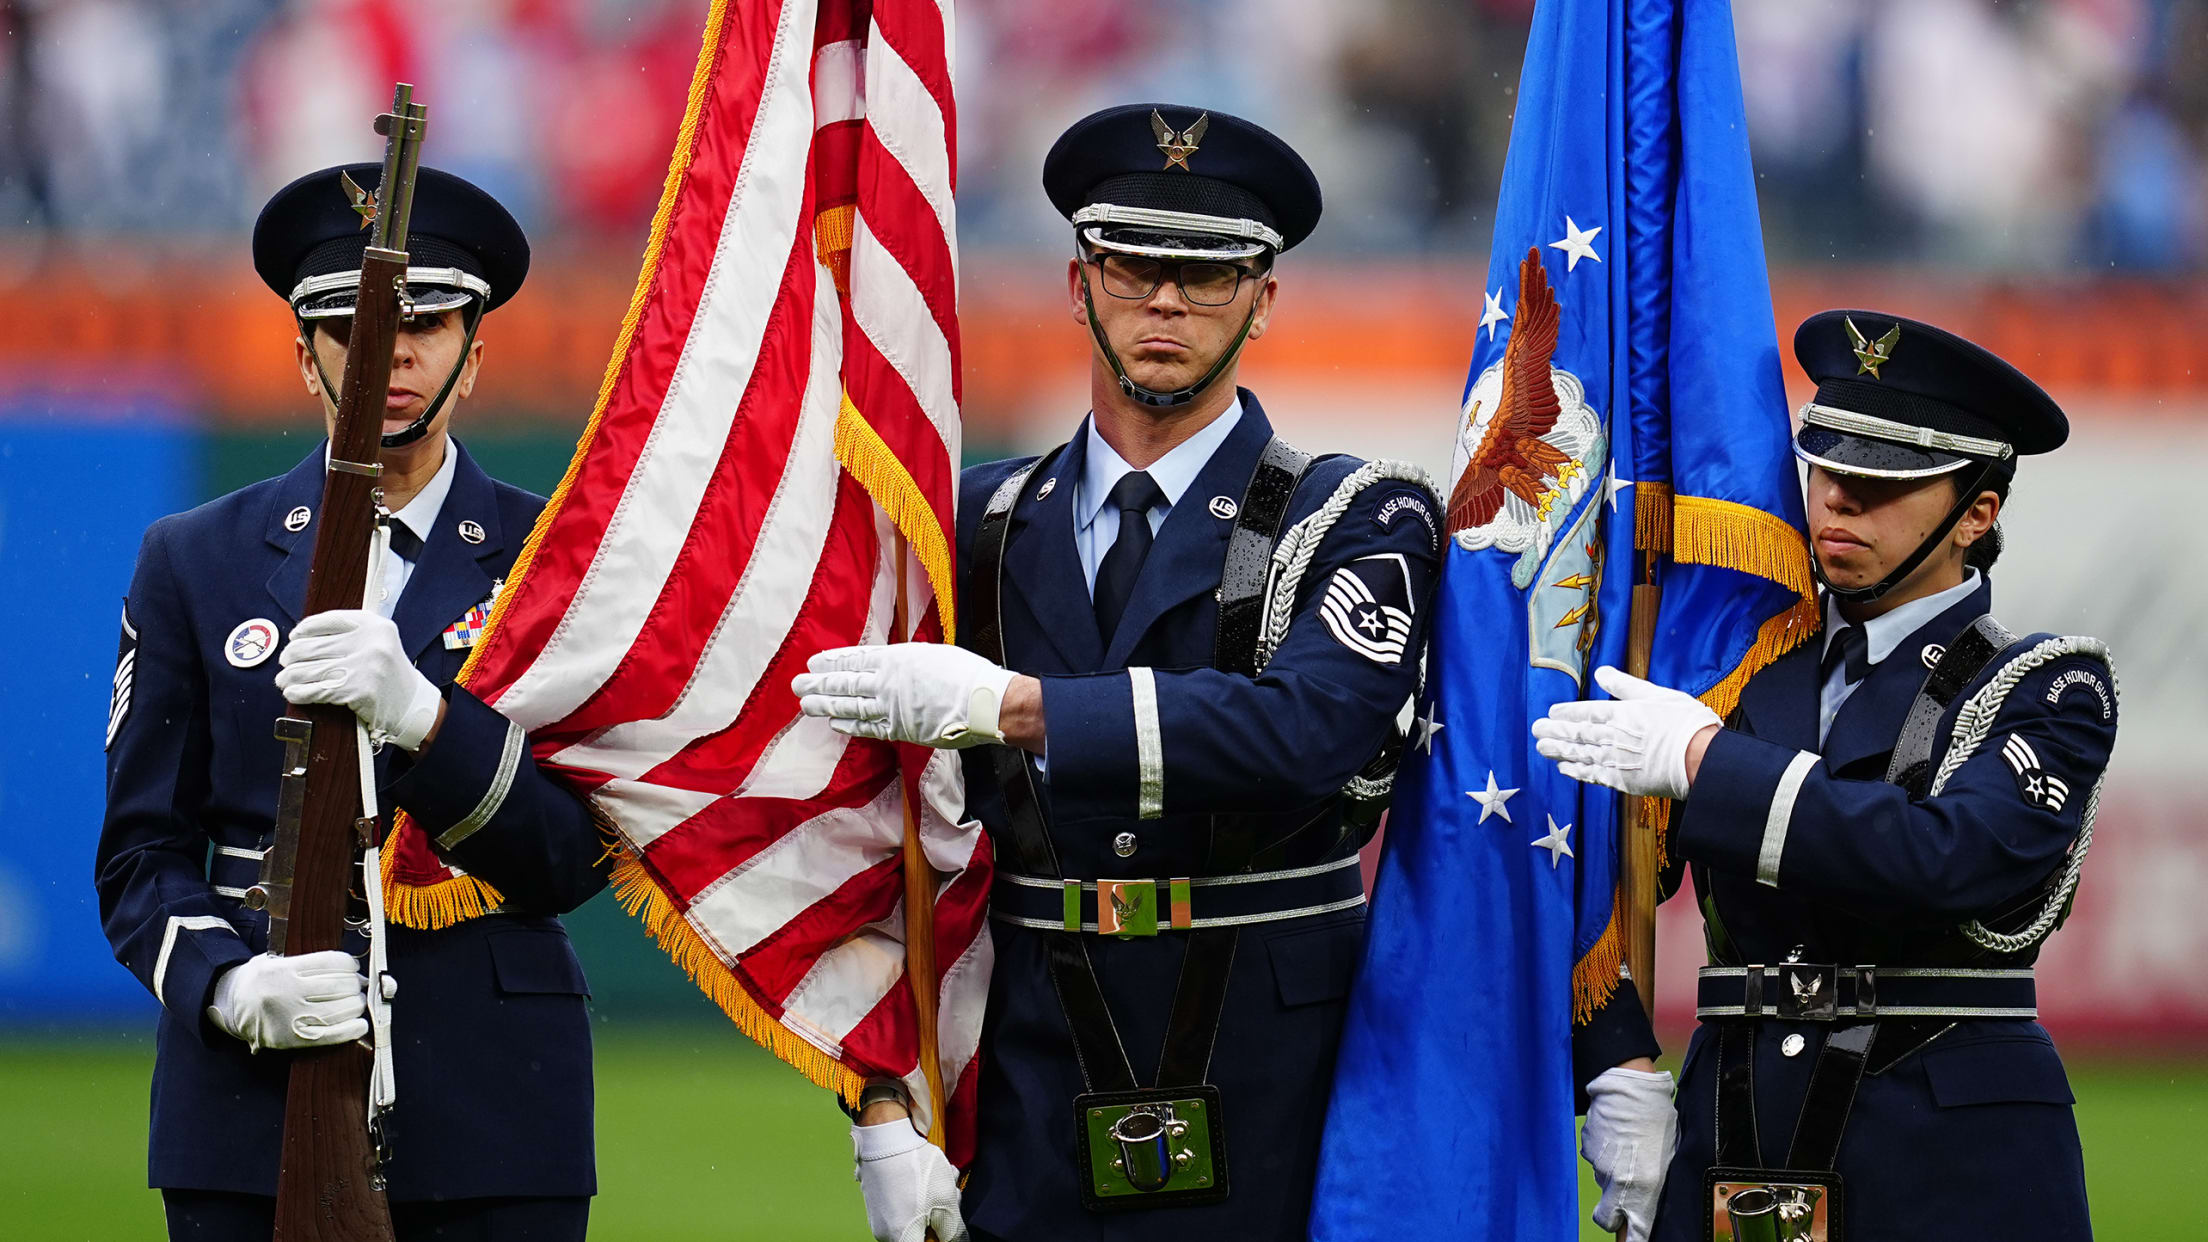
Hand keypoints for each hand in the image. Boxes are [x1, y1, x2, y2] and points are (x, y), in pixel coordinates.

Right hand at [207, 951, 368, 1051]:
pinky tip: (359, 1023)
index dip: (349, 964)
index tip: (353, 967)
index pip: (330, 962)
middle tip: (357, 987)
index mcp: (282, 970)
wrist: (233, 1007)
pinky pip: (332, 1035)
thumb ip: (311, 963)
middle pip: (339, 986)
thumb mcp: (277, 961)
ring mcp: (290, 1018)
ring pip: (340, 1009)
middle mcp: (286, 993)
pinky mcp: (293, 1039)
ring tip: (356, 1002)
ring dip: (356, 1005)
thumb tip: (354, 971)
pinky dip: (352, 1029)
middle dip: (355, 985)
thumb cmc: (262, 982)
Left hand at [275, 610, 442, 750]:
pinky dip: (298, 692)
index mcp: (373, 625)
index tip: (295, 637)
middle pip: (311, 646)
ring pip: (308, 669)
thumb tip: (300, 638)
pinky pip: (316, 690)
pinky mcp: (358, 690)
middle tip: (286, 663)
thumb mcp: (377, 642)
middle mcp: (370, 642)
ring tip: (283, 680)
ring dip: (289, 677)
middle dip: (290, 657)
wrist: (411, 704)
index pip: (326, 620)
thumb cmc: (387, 673)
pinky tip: (293, 692)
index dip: (304, 629)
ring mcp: (365, 666)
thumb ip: (347, 634)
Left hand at [793, 644, 1015, 748]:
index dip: (832, 662)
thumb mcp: (932, 654)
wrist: (982, 702)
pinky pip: (868, 727)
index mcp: (895, 658)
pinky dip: (850, 724)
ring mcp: (891, 707)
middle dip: (819, 683)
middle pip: (846, 683)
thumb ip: (908, 661)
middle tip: (797, 684)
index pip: (855, 659)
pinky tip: (834, 723)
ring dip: (825, 704)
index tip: (814, 662)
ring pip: (850, 705)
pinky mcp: (900, 728)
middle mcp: (887, 682)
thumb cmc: (965, 673)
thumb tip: (893, 664)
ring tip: (805, 704)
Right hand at [852, 1118, 967, 1241]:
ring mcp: (879, 1215)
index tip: (950, 1224)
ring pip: (916, 1217)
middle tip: (952, 1196)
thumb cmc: (915, 1170)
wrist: (887, 1138)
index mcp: (901, 1238)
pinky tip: (930, 1174)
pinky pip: (904, 1204)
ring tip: (944, 1179)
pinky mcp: (877, 1198)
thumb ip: (953, 1231)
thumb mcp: (946, 1203)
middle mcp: (885, 1232)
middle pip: (922, 1233)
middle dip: (941, 1217)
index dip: (942, 1238)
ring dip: (934, 1201)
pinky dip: (920, 1193)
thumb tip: (956, 1241)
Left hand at [1532, 666, 1721, 798]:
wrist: (1701, 759)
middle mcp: (1612, 738)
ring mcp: (1615, 761)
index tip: (1551, 713)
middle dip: (1554, 733)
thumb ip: (1624, 685)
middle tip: (1536, 730)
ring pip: (1579, 755)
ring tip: (1541, 748)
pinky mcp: (1623, 781)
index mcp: (1620, 714)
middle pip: (1576, 735)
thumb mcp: (1656, 694)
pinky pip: (1593, 776)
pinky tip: (1564, 768)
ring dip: (1558, 751)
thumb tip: (1600, 672)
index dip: (1566, 713)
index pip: (1585, 713)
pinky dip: (1576, 771)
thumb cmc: (1685, 723)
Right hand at [1582, 1065, 1677, 1241]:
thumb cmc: (1657, 1121)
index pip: (1634, 1235)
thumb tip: (1648, 1206)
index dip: (1632, 1241)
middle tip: (1621, 1206)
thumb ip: (1656, 1186)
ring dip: (1612, 1178)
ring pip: (1602, 1186)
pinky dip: (1603, 1157)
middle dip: (1612, 1217)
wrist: (1628, 1089)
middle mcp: (1619, 1185)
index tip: (1632, 1241)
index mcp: (1645, 1190)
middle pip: (1606, 1220)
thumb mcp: (1667, 1159)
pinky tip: (1614, 1140)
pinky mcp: (1588, 1152)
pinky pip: (1595, 1163)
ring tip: (1625, 1153)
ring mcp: (1600, 1169)